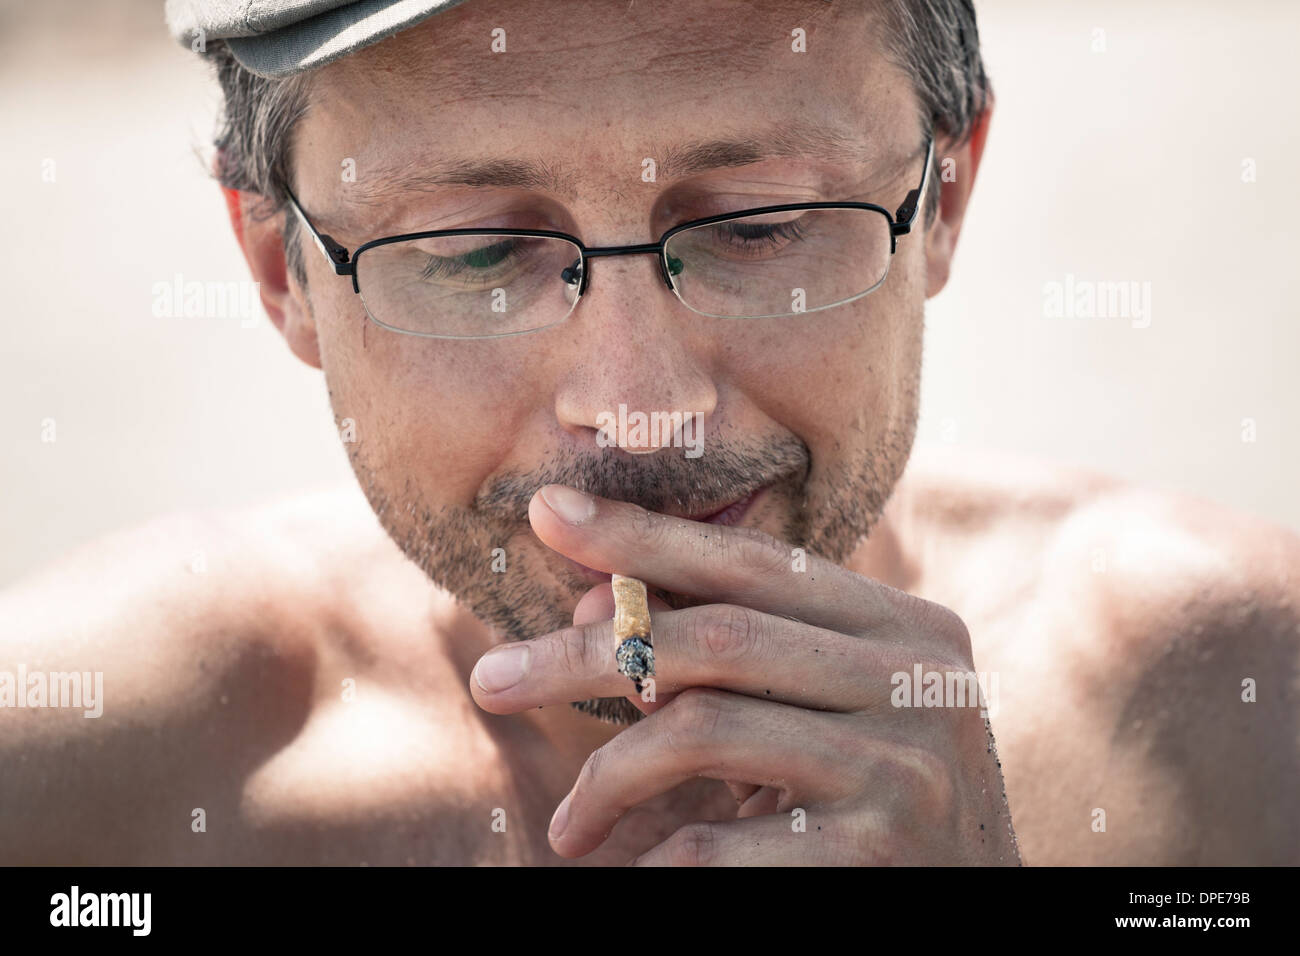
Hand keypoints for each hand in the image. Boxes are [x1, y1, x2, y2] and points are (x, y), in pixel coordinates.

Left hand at [469, 484, 1020, 864]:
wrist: (981, 913)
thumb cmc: (883, 806)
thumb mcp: (823, 715)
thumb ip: (733, 654)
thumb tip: (594, 604)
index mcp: (906, 628)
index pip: (756, 561)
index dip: (645, 535)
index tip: (545, 512)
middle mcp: (918, 679)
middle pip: (714, 635)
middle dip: (585, 654)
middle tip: (490, 677)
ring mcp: (907, 764)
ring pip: (702, 728)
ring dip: (606, 776)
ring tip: (568, 829)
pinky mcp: (883, 851)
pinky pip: (720, 844)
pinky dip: (655, 857)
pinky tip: (630, 871)